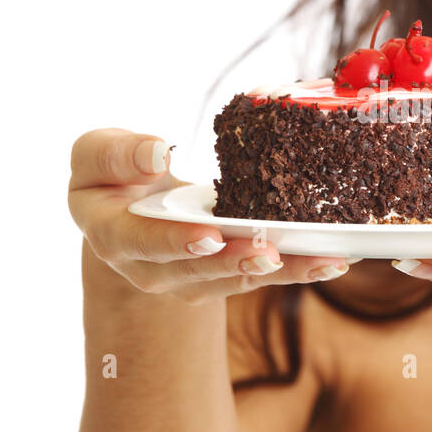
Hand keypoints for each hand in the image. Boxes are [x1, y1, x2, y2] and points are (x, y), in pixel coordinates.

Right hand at [68, 128, 350, 304]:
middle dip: (238, 261)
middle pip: (200, 270)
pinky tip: (334, 258)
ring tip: (322, 260)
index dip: (177, 241)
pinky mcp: (226, 276)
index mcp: (115, 237)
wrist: (128, 207)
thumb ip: (116, 154)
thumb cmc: (114, 173)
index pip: (144, 242)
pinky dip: (299, 267)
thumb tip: (155, 153)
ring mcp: (192, 279)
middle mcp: (153, 270)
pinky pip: (263, 274)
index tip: (210, 235)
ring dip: (284, 271)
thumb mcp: (97, 155)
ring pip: (239, 279)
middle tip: (271, 251)